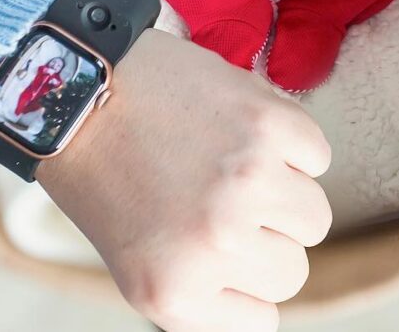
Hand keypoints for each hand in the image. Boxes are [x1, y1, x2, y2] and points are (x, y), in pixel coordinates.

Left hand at [38, 29, 331, 331]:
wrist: (81, 90)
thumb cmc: (107, 174)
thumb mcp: (142, 266)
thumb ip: (206, 290)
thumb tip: (269, 298)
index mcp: (177, 294)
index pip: (266, 316)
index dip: (246, 278)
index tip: (224, 249)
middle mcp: (216, 243)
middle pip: (293, 267)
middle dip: (266, 236)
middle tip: (225, 199)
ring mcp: (247, 182)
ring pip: (313, 216)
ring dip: (285, 190)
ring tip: (236, 163)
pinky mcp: (267, 124)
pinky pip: (317, 154)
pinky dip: (292, 142)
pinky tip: (244, 129)